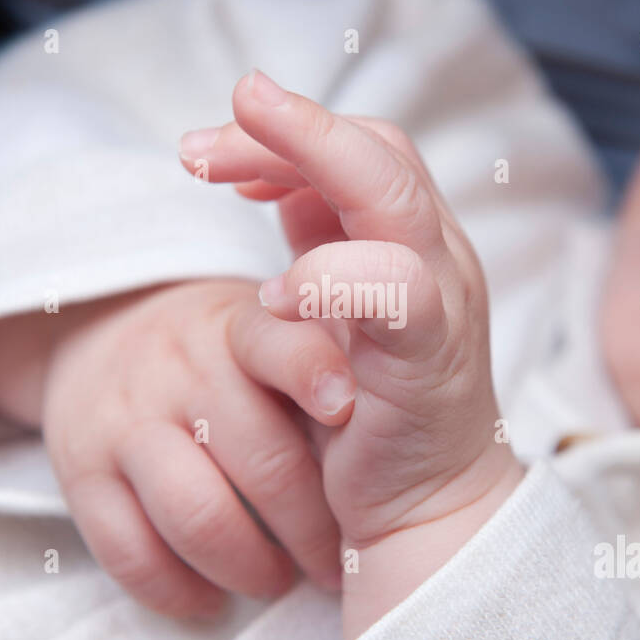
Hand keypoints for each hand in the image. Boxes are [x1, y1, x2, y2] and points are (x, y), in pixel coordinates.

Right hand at [40, 278, 351, 618]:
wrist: (101, 327)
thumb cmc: (224, 352)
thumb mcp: (272, 329)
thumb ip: (327, 353)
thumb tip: (396, 405)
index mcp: (238, 329)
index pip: (278, 346)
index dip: (316, 374)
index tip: (348, 410)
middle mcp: (178, 368)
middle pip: (261, 462)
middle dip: (313, 528)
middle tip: (337, 559)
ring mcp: (124, 420)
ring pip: (198, 518)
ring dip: (253, 568)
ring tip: (279, 580)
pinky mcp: (79, 474)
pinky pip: (131, 555)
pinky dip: (181, 590)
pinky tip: (213, 597)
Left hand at [178, 71, 524, 561]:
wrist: (426, 512)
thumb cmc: (372, 414)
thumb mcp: (335, 311)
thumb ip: (317, 245)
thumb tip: (269, 181)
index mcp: (415, 241)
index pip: (363, 147)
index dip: (290, 134)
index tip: (213, 158)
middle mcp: (439, 257)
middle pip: (379, 148)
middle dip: (286, 127)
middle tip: (195, 145)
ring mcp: (443, 303)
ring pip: (393, 195)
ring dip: (308, 165)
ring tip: (220, 180)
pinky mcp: (431, 360)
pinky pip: (395, 291)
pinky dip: (331, 278)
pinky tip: (276, 299)